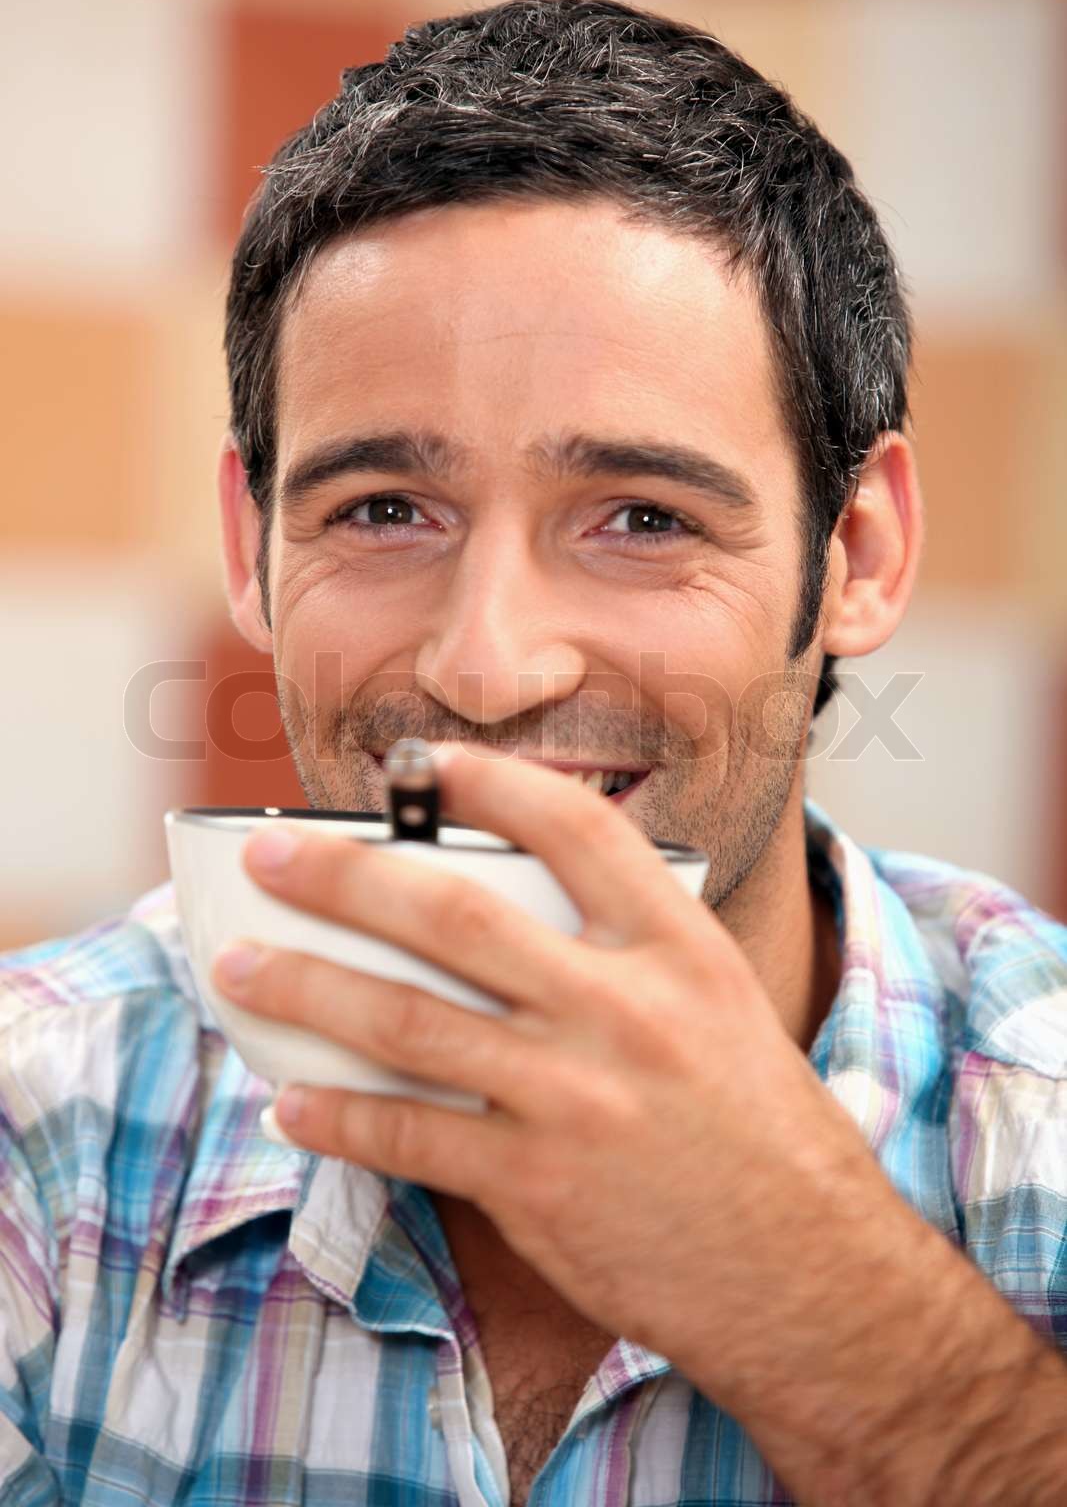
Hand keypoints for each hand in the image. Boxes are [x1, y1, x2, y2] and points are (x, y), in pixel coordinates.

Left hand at [212, 745, 901, 1401]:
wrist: (814, 1271)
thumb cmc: (763, 1130)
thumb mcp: (720, 1006)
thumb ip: (630, 955)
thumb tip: (513, 919)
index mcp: (677, 947)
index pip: (576, 828)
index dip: (491, 781)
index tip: (422, 759)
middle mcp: (622, 1008)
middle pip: (455, 916)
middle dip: (346, 877)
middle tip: (270, 857)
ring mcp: (573, 1095)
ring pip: (407, 1021)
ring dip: (307, 987)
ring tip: (238, 968)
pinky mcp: (537, 1183)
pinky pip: (409, 1135)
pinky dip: (337, 1116)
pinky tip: (290, 1100)